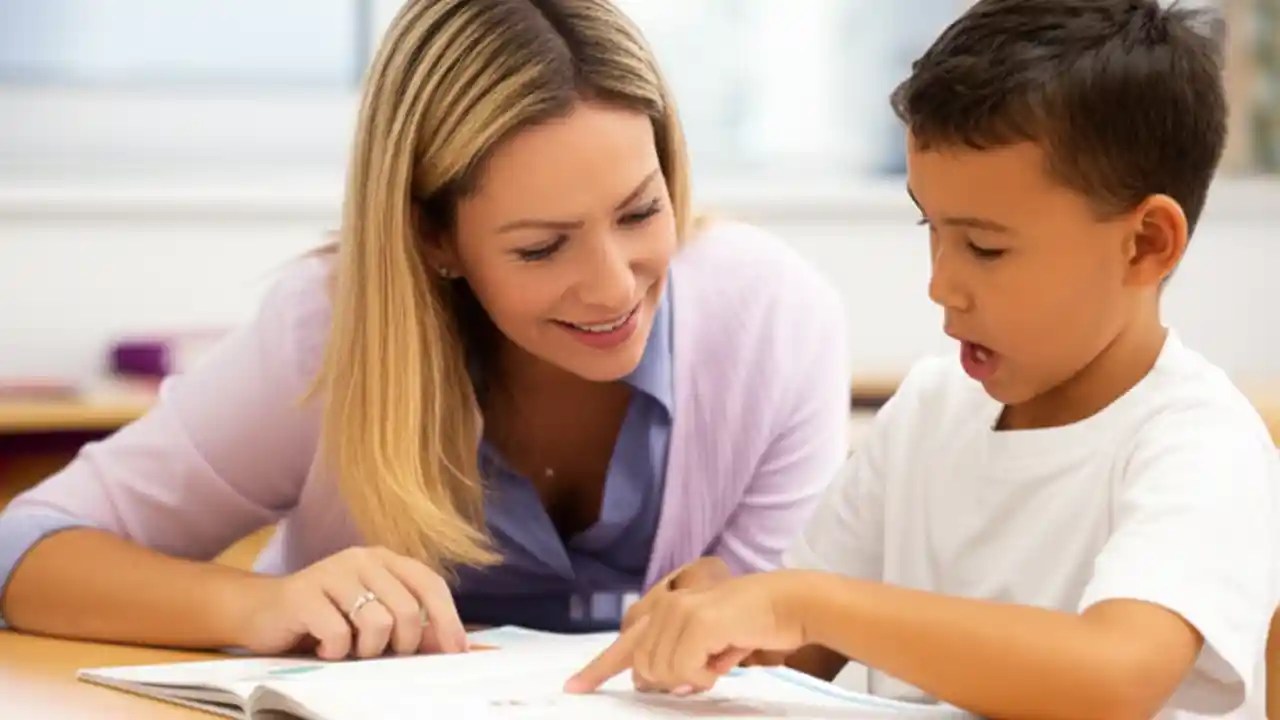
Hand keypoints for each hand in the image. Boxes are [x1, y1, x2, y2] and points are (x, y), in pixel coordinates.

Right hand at [235, 546, 467, 659]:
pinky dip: (335, 653)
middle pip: (407, 610)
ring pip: (378, 623)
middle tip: (379, 654)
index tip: (456, 652)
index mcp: (385, 560)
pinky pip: (339, 635)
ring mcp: (332, 572)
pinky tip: (323, 649)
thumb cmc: (326, 619)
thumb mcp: (373, 618)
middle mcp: (362, 559)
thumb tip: (452, 646)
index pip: (430, 584)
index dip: (448, 620)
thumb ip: (410, 624)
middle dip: (401, 645)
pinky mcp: (304, 594)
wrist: (262, 613)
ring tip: (349, 649)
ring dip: (366, 650)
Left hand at [565, 571, 809, 694]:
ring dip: (692, 677)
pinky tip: (724, 655)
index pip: (623, 645)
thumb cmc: (750, 626)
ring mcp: (677, 611)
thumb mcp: (706, 647)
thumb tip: (653, 683)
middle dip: (672, 680)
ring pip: (660, 674)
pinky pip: (684, 672)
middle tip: (706, 669)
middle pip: (642, 669)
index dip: (597, 670)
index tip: (572, 689)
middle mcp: (664, 606)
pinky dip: (705, 676)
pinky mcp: (695, 622)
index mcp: (663, 610)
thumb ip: (676, 661)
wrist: (787, 604)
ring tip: (719, 656)